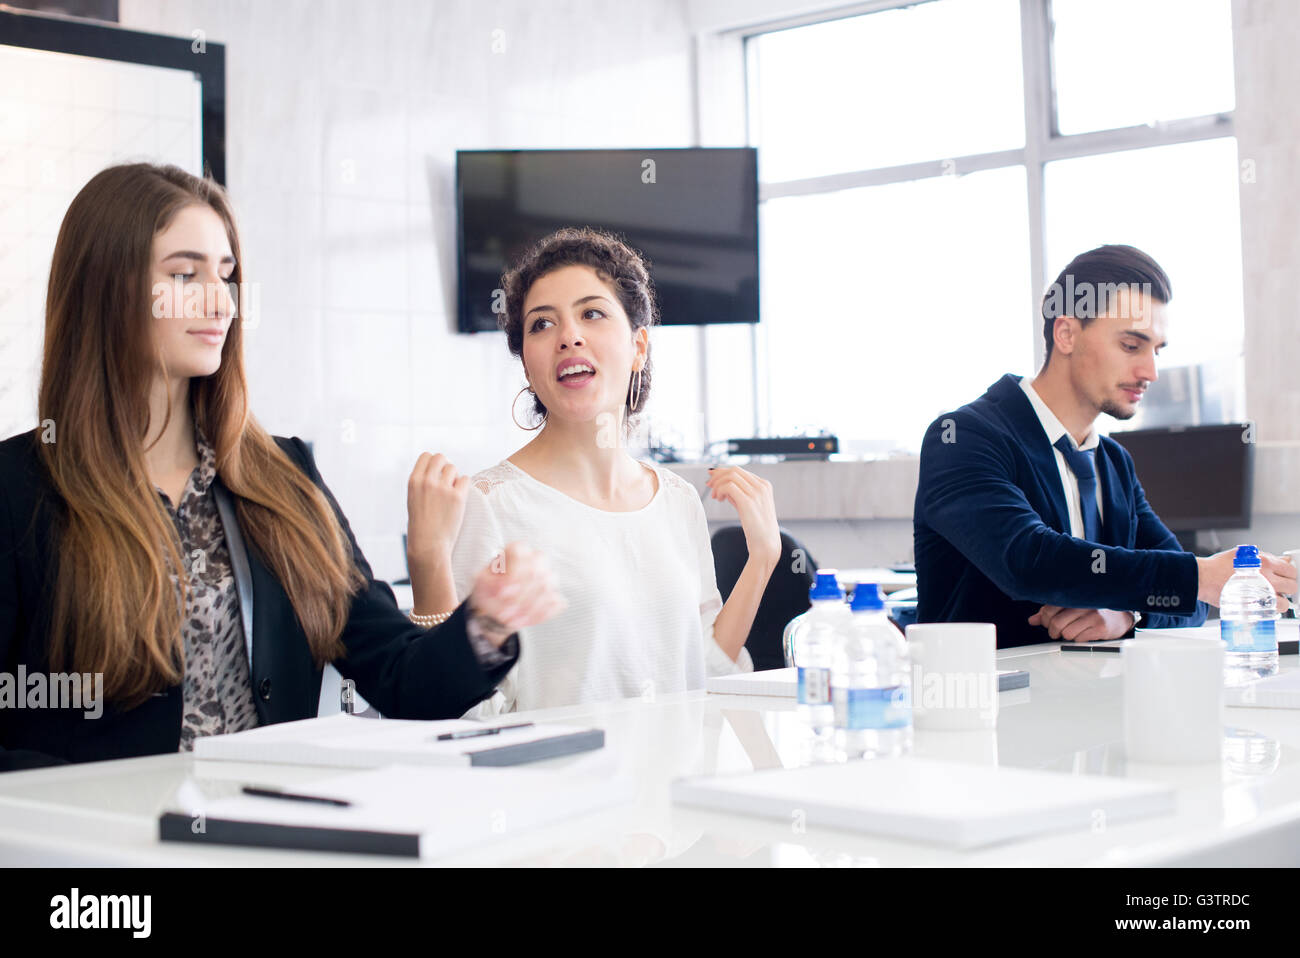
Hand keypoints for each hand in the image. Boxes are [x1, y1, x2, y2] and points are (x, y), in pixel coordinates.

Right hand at [406, 453, 469, 570]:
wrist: (428, 545)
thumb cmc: (421, 525)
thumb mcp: (414, 499)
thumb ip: (423, 483)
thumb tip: (438, 469)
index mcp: (413, 481)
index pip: (426, 456)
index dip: (433, 463)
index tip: (436, 474)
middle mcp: (427, 481)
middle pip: (441, 458)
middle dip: (445, 466)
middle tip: (446, 481)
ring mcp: (443, 488)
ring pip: (453, 468)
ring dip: (454, 478)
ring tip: (451, 493)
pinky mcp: (457, 497)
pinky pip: (465, 479)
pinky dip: (463, 487)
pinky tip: (459, 498)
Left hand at [466, 543, 565, 646]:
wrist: (498, 607)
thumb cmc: (490, 590)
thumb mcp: (480, 583)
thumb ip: (489, 582)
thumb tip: (503, 588)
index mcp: (517, 550)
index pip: (520, 554)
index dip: (513, 575)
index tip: (501, 593)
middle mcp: (536, 559)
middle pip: (537, 573)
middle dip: (519, 598)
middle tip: (503, 612)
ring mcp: (549, 576)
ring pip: (547, 589)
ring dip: (527, 609)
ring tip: (510, 620)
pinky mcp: (555, 594)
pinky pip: (555, 603)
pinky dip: (538, 615)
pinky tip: (524, 620)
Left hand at [706, 466, 779, 568]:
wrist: (766, 545)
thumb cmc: (757, 528)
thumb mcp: (748, 506)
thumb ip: (738, 494)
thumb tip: (723, 485)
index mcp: (764, 485)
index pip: (740, 471)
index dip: (723, 473)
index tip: (713, 480)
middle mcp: (761, 486)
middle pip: (734, 470)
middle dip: (718, 475)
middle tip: (709, 486)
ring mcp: (756, 493)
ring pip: (730, 477)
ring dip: (718, 484)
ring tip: (715, 497)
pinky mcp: (748, 501)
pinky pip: (728, 486)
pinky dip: (720, 490)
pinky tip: (719, 499)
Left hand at [1028, 606, 1133, 640]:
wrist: (1120, 617)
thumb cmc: (1093, 611)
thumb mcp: (1071, 607)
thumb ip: (1050, 611)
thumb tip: (1033, 620)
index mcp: (1073, 596)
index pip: (1050, 608)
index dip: (1045, 620)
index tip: (1048, 623)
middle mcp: (1083, 603)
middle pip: (1056, 622)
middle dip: (1053, 631)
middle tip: (1056, 632)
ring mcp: (1093, 615)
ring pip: (1066, 633)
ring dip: (1066, 636)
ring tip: (1073, 631)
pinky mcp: (1100, 627)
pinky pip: (1079, 639)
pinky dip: (1078, 639)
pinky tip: (1084, 633)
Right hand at [1196, 549, 1294, 612]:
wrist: (1203, 578)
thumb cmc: (1218, 566)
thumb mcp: (1244, 554)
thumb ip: (1267, 557)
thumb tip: (1284, 560)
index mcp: (1266, 563)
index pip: (1291, 570)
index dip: (1289, 574)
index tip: (1285, 576)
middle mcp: (1267, 579)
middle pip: (1291, 587)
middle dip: (1286, 587)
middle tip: (1278, 587)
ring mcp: (1261, 595)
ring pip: (1285, 603)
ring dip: (1280, 601)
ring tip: (1270, 598)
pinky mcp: (1254, 608)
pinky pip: (1271, 613)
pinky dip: (1269, 610)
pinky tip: (1262, 605)